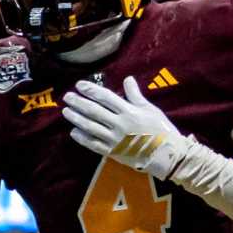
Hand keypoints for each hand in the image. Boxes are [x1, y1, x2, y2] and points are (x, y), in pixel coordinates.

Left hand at [61, 77, 187, 177]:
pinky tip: (73, 132)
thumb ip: (135, 95)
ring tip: (66, 111)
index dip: (90, 90)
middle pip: (94, 111)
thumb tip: (127, 78)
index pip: (105, 97)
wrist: (167, 154)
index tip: (79, 85)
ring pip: (90, 127)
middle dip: (78, 103)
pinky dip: (82, 138)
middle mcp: (119, 124)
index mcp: (129, 111)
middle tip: (66, 97)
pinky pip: (93, 144)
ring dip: (76, 118)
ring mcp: (114, 139)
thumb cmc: (160, 129)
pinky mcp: (112, 152)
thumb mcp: (150, 109)